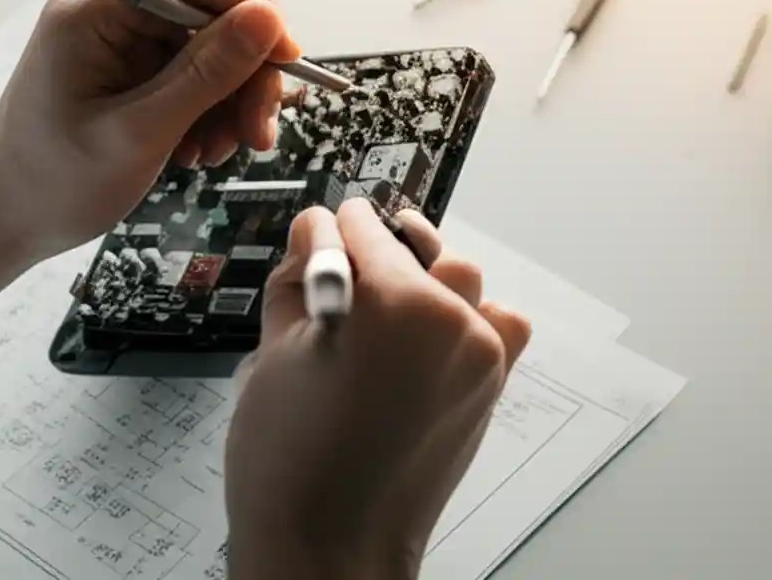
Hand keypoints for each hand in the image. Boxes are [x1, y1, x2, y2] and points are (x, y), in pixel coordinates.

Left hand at [0, 0, 300, 262]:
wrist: (3, 225)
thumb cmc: (54, 184)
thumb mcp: (140, 131)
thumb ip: (206, 73)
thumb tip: (268, 19)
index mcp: (91, 12)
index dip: (250, 10)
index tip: (289, 58)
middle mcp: (105, 18)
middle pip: (205, 19)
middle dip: (242, 75)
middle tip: (258, 133)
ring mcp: (115, 48)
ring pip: (205, 55)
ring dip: (228, 104)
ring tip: (216, 154)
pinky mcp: (125, 78)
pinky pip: (188, 81)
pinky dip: (206, 116)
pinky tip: (196, 153)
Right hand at [225, 199, 531, 579]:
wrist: (328, 544)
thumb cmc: (288, 457)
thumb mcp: (272, 350)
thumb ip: (294, 278)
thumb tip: (309, 235)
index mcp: (389, 301)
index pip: (357, 227)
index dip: (327, 226)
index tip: (314, 230)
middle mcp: (447, 318)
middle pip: (411, 243)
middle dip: (371, 245)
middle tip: (338, 260)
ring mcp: (478, 353)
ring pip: (460, 274)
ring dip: (422, 270)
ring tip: (386, 294)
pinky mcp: (490, 385)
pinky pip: (499, 322)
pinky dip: (471, 313)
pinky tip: (430, 331)